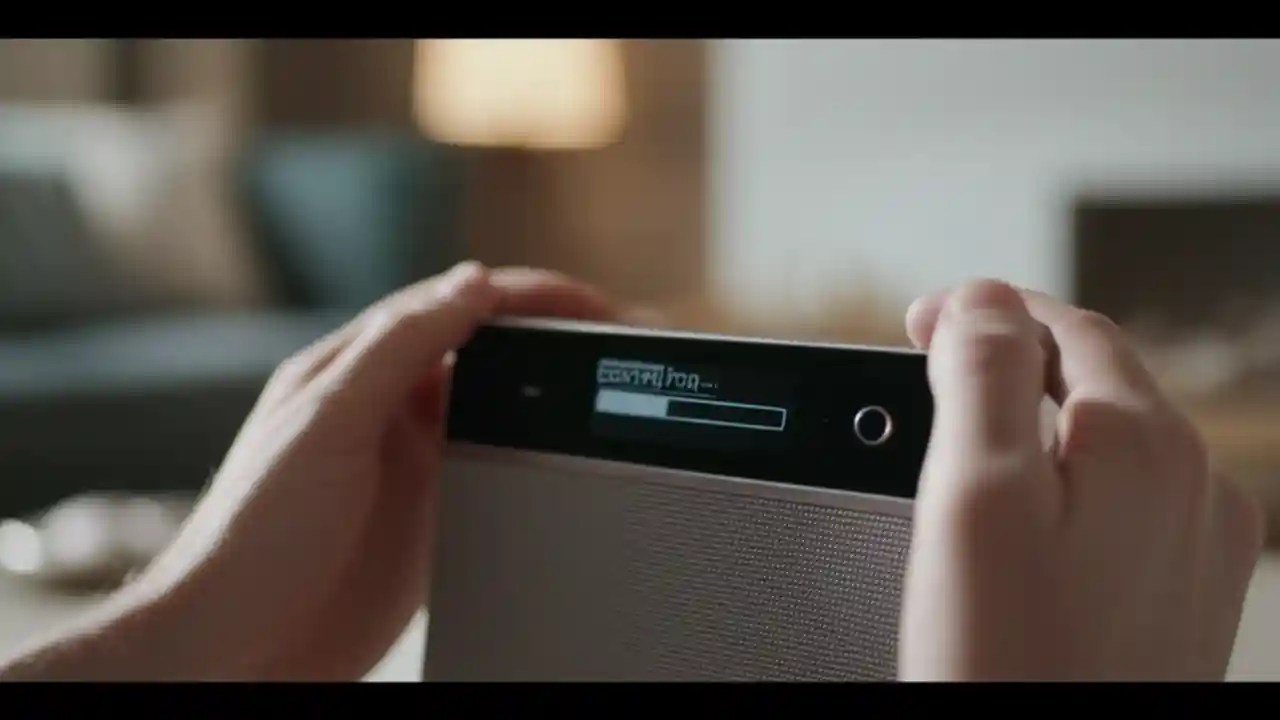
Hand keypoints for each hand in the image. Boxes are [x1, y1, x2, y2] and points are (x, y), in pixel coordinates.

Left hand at [120, 262, 628, 679]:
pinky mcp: (429, 514)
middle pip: (485, 348)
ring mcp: (412, 461)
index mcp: (358, 367)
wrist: (240, 642)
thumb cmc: (253, 531)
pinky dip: (535, 451)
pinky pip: (493, 466)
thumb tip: (469, 284)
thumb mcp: (328, 419)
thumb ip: (398, 348)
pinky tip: (562, 450)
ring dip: (548, 387)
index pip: (457, 306)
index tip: (593, 304)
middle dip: (551, 333)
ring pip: (495, 403)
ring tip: (603, 379)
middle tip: (616, 334)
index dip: (529, 296)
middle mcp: (389, 406)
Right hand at [897, 280, 1264, 680]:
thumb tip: (982, 301)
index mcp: (1146, 444)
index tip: (920, 321)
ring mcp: (1198, 548)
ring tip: (966, 434)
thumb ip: (980, 374)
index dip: (986, 309)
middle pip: (1096, 377)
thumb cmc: (1009, 663)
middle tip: (929, 369)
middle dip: (1010, 358)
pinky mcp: (1182, 599)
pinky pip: (1126, 503)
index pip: (1066, 327)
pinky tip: (1024, 515)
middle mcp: (1194, 488)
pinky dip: (1069, 479)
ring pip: (1112, 439)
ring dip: (1040, 416)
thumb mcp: (975, 495)